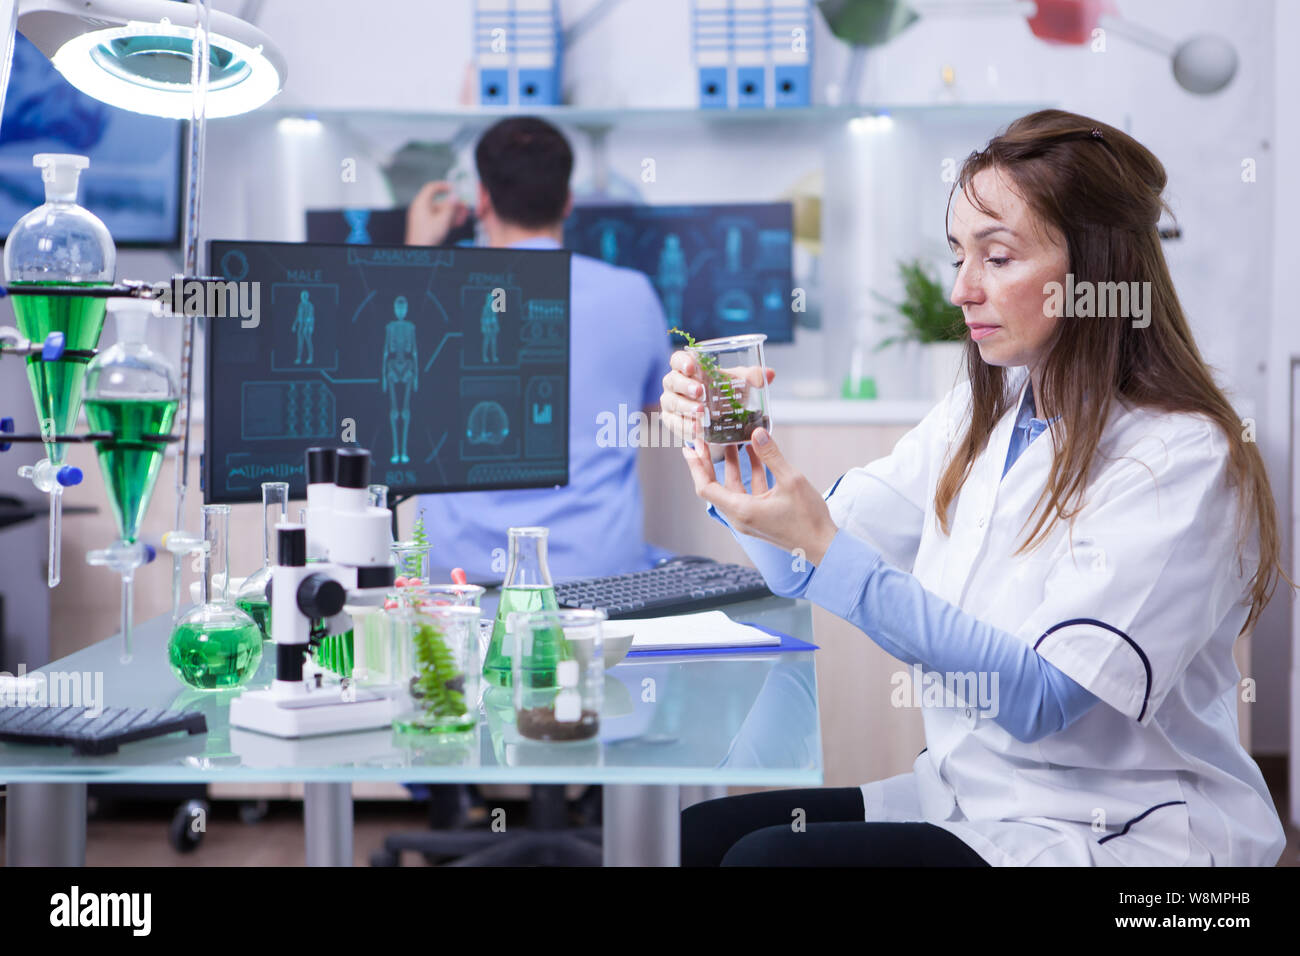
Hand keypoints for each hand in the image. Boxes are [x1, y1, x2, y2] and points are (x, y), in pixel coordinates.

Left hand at [406, 180, 468, 245]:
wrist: (419, 252)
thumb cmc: (425, 238)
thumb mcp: (442, 220)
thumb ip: (450, 207)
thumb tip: (454, 197)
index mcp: (421, 203)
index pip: (432, 188)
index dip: (444, 186)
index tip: (453, 188)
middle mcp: (420, 209)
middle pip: (439, 202)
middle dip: (453, 205)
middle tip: (463, 206)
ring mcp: (422, 218)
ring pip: (440, 212)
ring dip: (452, 214)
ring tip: (463, 216)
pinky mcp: (425, 226)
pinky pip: (437, 219)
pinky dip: (447, 220)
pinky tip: (456, 223)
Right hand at [660, 350, 775, 452]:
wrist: (720, 417)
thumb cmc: (725, 392)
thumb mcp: (739, 382)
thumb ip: (752, 377)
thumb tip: (769, 374)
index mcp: (689, 368)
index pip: (678, 359)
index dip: (682, 361)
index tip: (692, 367)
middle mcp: (675, 383)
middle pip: (672, 380)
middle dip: (685, 386)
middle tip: (701, 392)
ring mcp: (671, 403)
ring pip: (671, 403)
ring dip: (685, 408)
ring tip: (701, 413)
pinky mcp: (672, 421)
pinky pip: (674, 424)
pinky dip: (685, 428)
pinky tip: (697, 430)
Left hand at [680, 427, 837, 564]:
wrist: (823, 545)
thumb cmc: (808, 519)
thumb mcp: (791, 481)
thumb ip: (772, 455)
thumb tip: (757, 432)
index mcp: (742, 510)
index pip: (706, 488)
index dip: (696, 467)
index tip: (691, 448)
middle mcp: (740, 517)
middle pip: (715, 487)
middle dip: (709, 463)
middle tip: (703, 442)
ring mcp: (749, 518)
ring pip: (733, 489)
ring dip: (732, 466)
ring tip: (731, 442)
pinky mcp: (760, 517)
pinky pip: (747, 493)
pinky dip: (749, 475)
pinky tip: (755, 456)